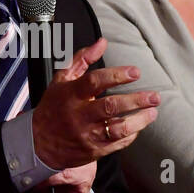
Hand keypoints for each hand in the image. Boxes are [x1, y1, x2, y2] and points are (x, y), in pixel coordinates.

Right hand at [31, 38, 158, 169]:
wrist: (38, 143)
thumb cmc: (54, 107)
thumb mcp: (61, 80)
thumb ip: (82, 59)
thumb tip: (102, 42)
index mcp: (70, 94)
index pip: (95, 82)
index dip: (117, 75)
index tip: (136, 72)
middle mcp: (78, 115)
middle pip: (110, 106)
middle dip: (136, 100)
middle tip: (155, 96)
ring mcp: (86, 135)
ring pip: (117, 128)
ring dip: (139, 120)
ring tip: (153, 112)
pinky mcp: (92, 151)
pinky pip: (116, 143)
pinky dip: (130, 135)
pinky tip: (139, 126)